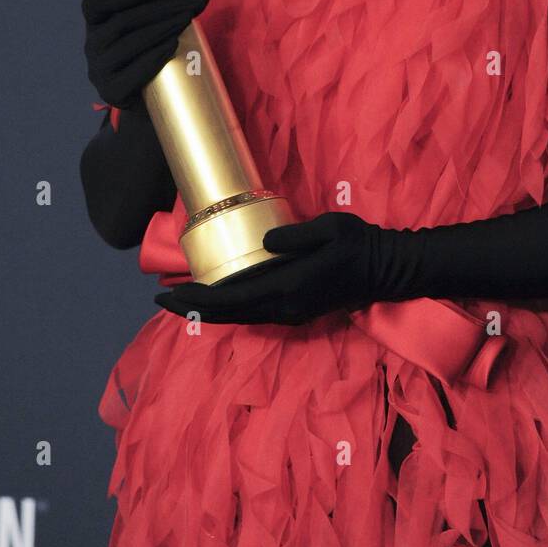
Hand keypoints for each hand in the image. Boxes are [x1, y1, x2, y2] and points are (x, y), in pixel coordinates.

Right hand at [82, 0, 211, 110]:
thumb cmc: (149, 52)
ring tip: (186, 21)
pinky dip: (154, 57)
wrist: (147, 100)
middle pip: (121, 21)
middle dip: (158, 9)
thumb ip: (178, 5)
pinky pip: (132, 73)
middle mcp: (91, 46)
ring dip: (160, 29)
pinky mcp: (111, 92)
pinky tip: (173, 46)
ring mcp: (99, 71)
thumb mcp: (155, 25)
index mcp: (95, 24)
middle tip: (187, 5)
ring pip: (128, 45)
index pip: (95, 2)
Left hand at [154, 210, 408, 325]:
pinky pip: (254, 314)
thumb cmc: (358, 243)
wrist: (385, 270)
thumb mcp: (330, 229)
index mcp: (290, 286)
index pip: (234, 297)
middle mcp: (286, 307)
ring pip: (241, 317)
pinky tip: (218, 301)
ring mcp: (291, 313)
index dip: (200, 297)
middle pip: (231, 313)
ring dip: (211, 310)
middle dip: (195, 308)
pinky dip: (230, 310)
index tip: (170, 294)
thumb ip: (296, 236)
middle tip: (162, 302)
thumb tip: (265, 244)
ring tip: (183, 301)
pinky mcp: (296, 311)